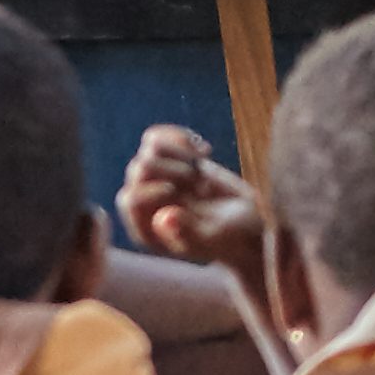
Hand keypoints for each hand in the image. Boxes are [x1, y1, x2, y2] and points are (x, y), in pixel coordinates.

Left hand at [118, 123, 259, 264]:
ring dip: (180, 152)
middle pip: (139, 169)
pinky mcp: (167, 161)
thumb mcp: (212, 238)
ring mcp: (154, 180)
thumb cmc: (228, 237)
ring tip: (201, 167)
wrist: (245, 221)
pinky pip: (155, 138)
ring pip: (149, 149)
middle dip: (173, 170)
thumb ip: (188, 233)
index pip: (130, 200)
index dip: (148, 190)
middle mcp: (145, 205)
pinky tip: (204, 151)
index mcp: (147, 230)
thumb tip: (164, 217)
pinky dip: (180, 137)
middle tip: (200, 185)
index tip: (172, 190)